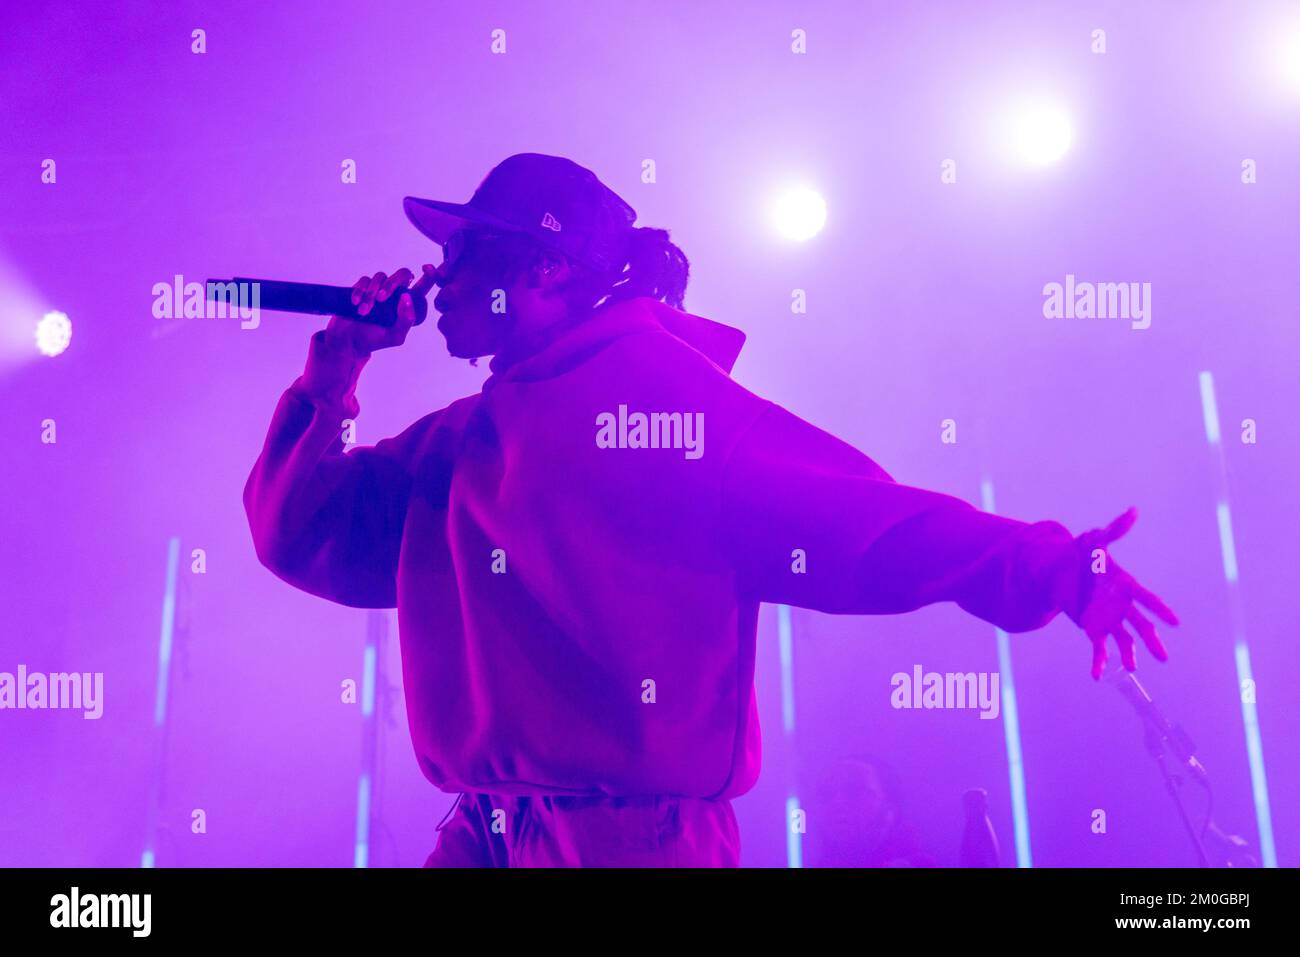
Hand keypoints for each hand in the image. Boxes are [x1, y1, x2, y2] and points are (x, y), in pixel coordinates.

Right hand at [324, 265, 436, 355]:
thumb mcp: (395, 337)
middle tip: (381, 299)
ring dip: (371, 293)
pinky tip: (356, 302)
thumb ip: (406, 320)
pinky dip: (360, 290)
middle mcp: (397, 293)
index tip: (427, 267)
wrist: (349, 340)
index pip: (425, 285)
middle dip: (391, 284)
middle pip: (403, 274)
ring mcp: (380, 288)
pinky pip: (365, 279)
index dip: (431, 274)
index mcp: (409, 304)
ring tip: (364, 311)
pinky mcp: (365, 286)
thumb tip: (406, 297)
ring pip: (381, 276)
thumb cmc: (375, 340)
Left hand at [1076, 507, 1179, 679]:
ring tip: (1133, 669)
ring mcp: (1109, 619)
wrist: (1058, 571)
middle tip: (1164, 657)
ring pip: (1124, 639)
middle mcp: (1121, 605)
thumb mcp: (1093, 540)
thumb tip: (1134, 510)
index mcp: (1124, 585)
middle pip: (1141, 625)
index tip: (1175, 622)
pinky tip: (1097, 675)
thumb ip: (1114, 530)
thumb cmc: (1080, 554)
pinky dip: (1099, 661)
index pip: (1145, 598)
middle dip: (1152, 640)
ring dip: (1129, 654)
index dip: (1160, 610)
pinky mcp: (1093, 629)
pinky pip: (1099, 647)